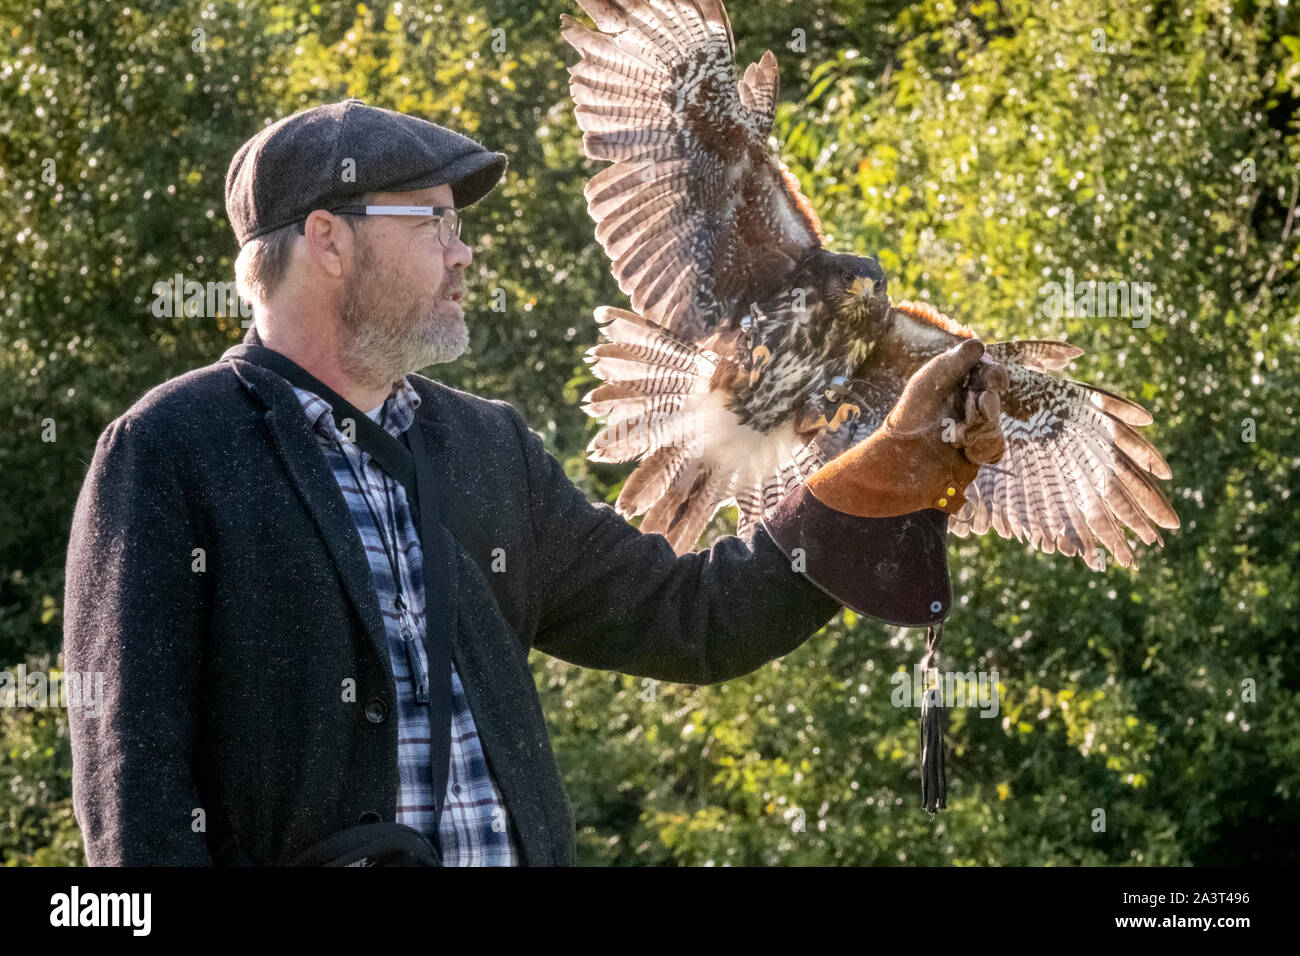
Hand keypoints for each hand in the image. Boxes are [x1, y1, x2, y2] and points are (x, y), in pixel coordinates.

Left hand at [806, 338, 1008, 517]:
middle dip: (985, 404)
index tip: (989, 379)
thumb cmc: (910, 415)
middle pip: (995, 399)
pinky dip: (981, 448)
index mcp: (959, 384)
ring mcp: (975, 429)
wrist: (900, 457)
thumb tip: (979, 344)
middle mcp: (970, 404)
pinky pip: (995, 448)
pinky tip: (964, 450)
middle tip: (972, 408)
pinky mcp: (977, 452)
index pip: (990, 374)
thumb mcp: (928, 383)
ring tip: (955, 435)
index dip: (995, 375)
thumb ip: (954, 362)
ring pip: (996, 425)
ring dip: (978, 429)